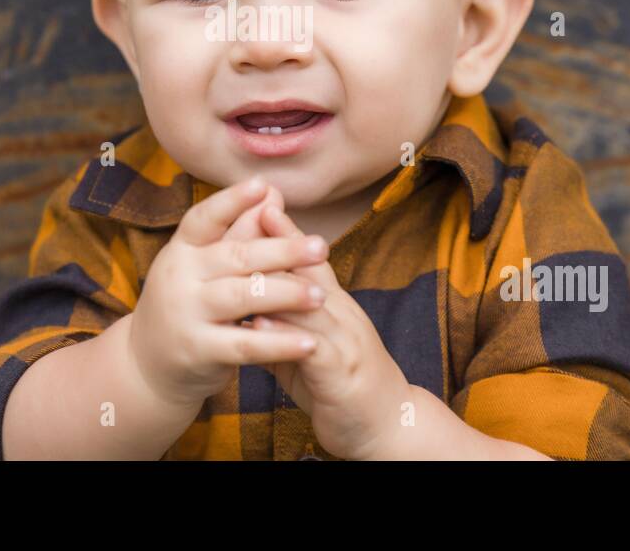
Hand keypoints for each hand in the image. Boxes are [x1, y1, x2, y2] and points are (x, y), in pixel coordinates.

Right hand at [127, 178, 330, 410]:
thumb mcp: (205, 267)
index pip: (203, 218)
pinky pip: (244, 345)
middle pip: (235, 257)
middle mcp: (179, 276)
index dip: (231, 201)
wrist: (148, 367)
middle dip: (281, 250)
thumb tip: (272, 193)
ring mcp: (186, 314)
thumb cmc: (189, 305)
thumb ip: (238, 232)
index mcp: (181, 249)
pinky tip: (309, 343)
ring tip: (320, 295)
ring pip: (241, 297)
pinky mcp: (197, 351)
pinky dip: (279, 343)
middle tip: (321, 247)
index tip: (263, 186)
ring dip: (285, 294)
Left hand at [244, 203, 412, 460]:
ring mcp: (345, 342)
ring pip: (310, 302)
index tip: (257, 200)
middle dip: (281, 239)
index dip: (285, 230)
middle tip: (252, 208)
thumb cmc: (340, 385)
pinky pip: (313, 349)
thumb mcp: (308, 344)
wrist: (384, 428)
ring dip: (278, 280)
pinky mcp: (342, 374)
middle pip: (310, 270)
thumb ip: (283, 319)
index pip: (308, 261)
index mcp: (333, 306)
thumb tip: (249, 296)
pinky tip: (260, 323)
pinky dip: (286, 334)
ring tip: (245, 260)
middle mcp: (342, 315)